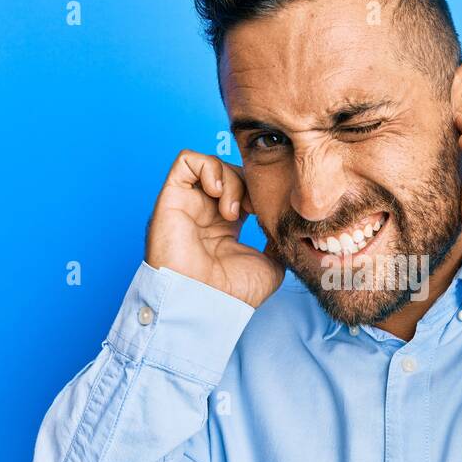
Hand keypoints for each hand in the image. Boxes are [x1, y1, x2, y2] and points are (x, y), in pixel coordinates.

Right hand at [145, 150, 284, 307]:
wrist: (206, 301)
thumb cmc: (233, 293)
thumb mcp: (270, 266)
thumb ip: (278, 242)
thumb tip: (289, 228)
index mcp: (225, 227)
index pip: (243, 189)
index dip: (259, 190)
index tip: (265, 213)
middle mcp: (205, 212)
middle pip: (230, 173)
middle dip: (248, 182)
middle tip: (253, 209)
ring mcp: (188, 204)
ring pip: (212, 164)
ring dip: (231, 179)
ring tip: (233, 211)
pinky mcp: (172, 197)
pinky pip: (187, 160)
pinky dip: (208, 168)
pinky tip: (217, 193)